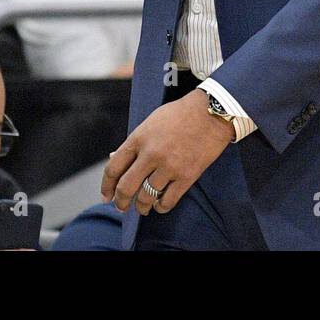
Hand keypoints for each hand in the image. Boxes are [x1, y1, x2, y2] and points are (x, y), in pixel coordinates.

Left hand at [102, 88, 232, 215]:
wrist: (212, 111)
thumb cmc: (181, 113)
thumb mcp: (152, 121)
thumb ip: (137, 142)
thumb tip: (122, 162)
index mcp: (139, 138)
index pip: (113, 168)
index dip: (107, 186)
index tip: (107, 195)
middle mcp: (151, 154)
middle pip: (126, 187)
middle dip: (121, 201)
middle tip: (121, 207)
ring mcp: (169, 167)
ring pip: (146, 197)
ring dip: (142, 206)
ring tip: (143, 207)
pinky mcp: (187, 176)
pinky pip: (168, 200)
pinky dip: (161, 206)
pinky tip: (160, 204)